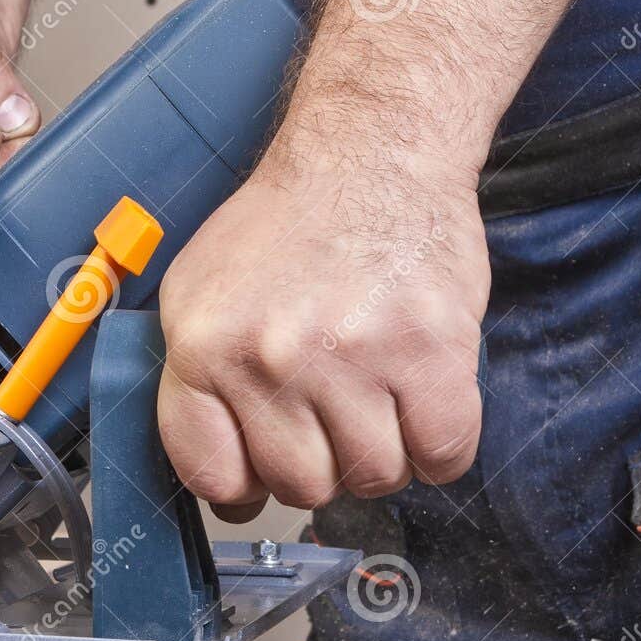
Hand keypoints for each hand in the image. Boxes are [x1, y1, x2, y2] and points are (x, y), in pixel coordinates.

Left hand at [156, 144, 489, 519]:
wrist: (369, 152)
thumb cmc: (286, 227)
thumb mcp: (199, 295)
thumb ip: (198, 386)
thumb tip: (223, 482)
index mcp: (205, 349)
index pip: (213, 476)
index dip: (243, 488)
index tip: (261, 475)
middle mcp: (271, 359)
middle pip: (300, 486)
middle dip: (321, 467)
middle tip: (332, 421)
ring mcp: (352, 357)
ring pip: (373, 478)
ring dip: (383, 457)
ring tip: (379, 404)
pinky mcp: (429, 351)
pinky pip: (442, 454)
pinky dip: (439, 448)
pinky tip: (423, 409)